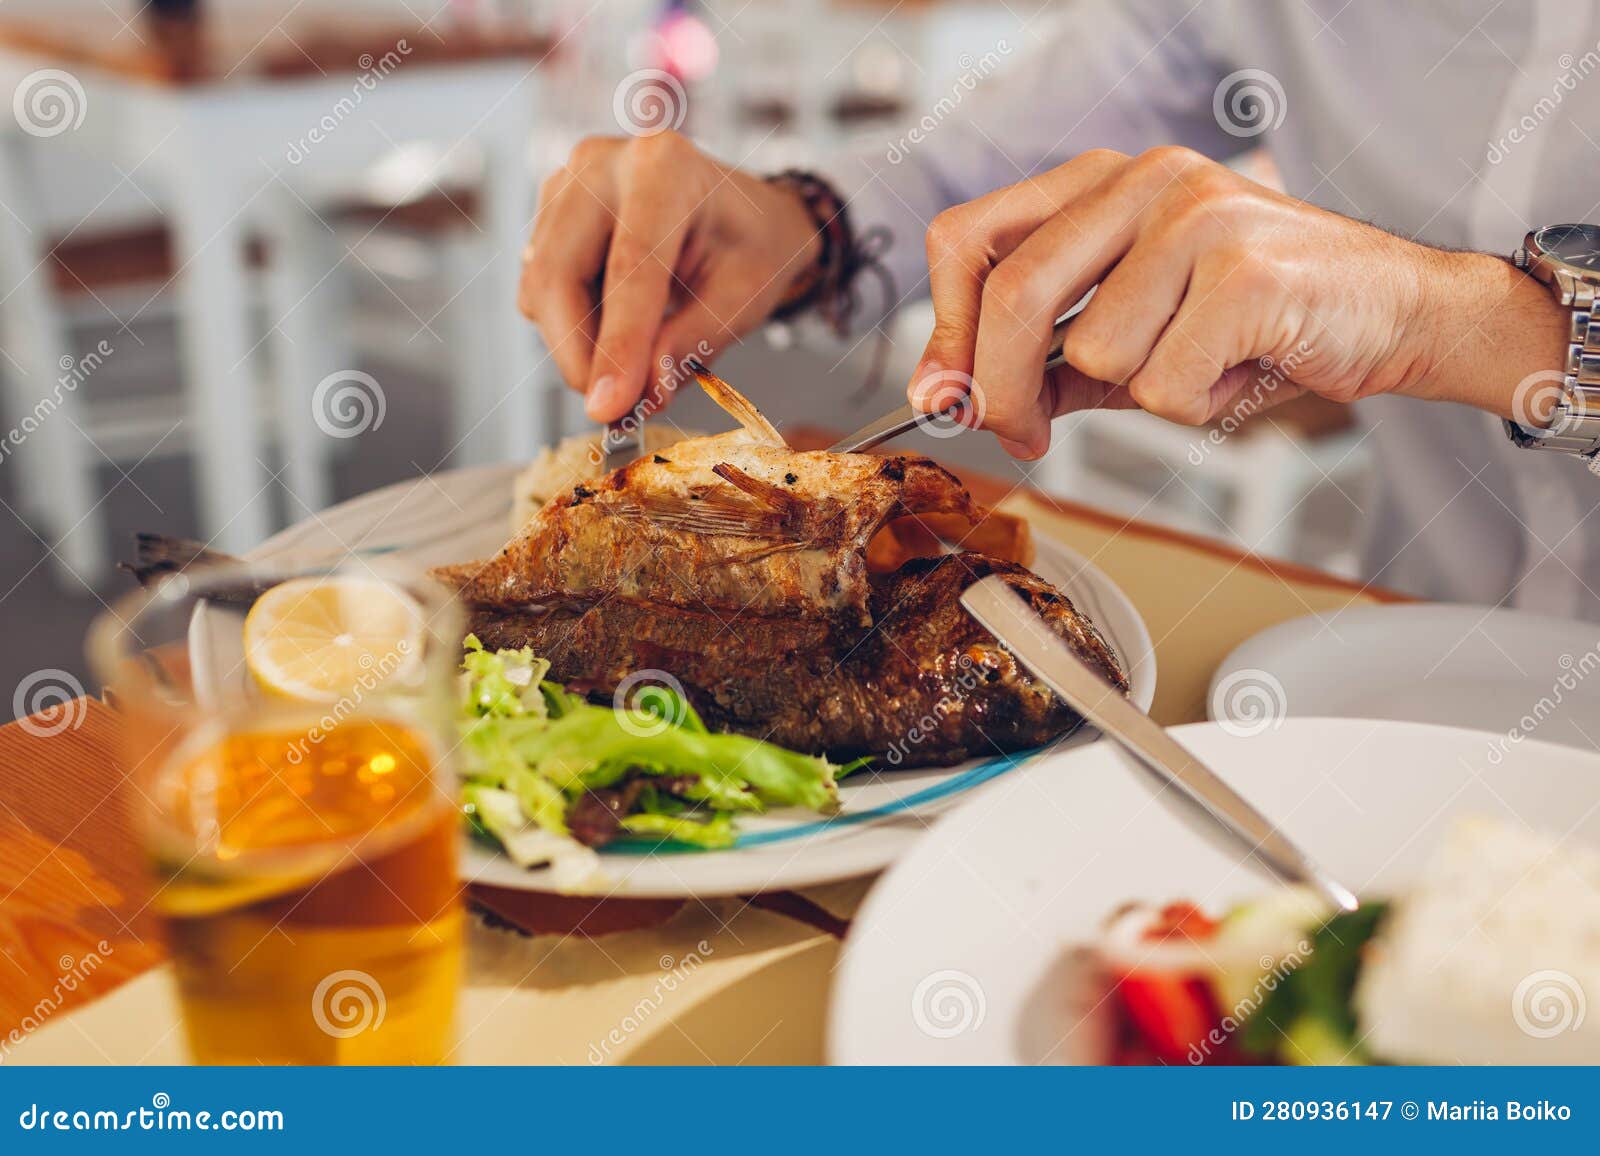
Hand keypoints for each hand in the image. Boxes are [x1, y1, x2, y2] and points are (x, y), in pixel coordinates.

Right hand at [519, 132, 820, 421]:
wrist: (742, 212)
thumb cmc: (751, 247)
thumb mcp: (744, 297)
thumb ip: (692, 342)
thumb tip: (643, 393)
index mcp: (665, 168)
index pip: (629, 269)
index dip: (616, 345)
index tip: (608, 409)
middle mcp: (602, 164)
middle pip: (558, 275)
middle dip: (580, 356)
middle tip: (616, 409)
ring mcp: (566, 184)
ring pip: (539, 287)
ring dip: (576, 346)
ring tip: (631, 365)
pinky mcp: (548, 212)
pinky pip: (538, 286)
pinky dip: (571, 326)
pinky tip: (615, 327)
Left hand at [910, 147, 1567, 457]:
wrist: (1399, 314)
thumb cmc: (1268, 320)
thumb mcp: (1141, 331)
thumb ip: (1054, 356)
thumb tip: (966, 394)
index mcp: (1106, 182)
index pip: (970, 238)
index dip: (944, 326)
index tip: (945, 390)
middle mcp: (1146, 181)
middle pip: (1014, 295)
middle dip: (1001, 386)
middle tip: (1021, 434)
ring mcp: (1196, 219)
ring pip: (1096, 354)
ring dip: (1143, 393)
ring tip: (1205, 364)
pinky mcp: (1243, 273)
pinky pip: (1163, 385)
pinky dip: (1196, 407)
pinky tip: (1243, 368)